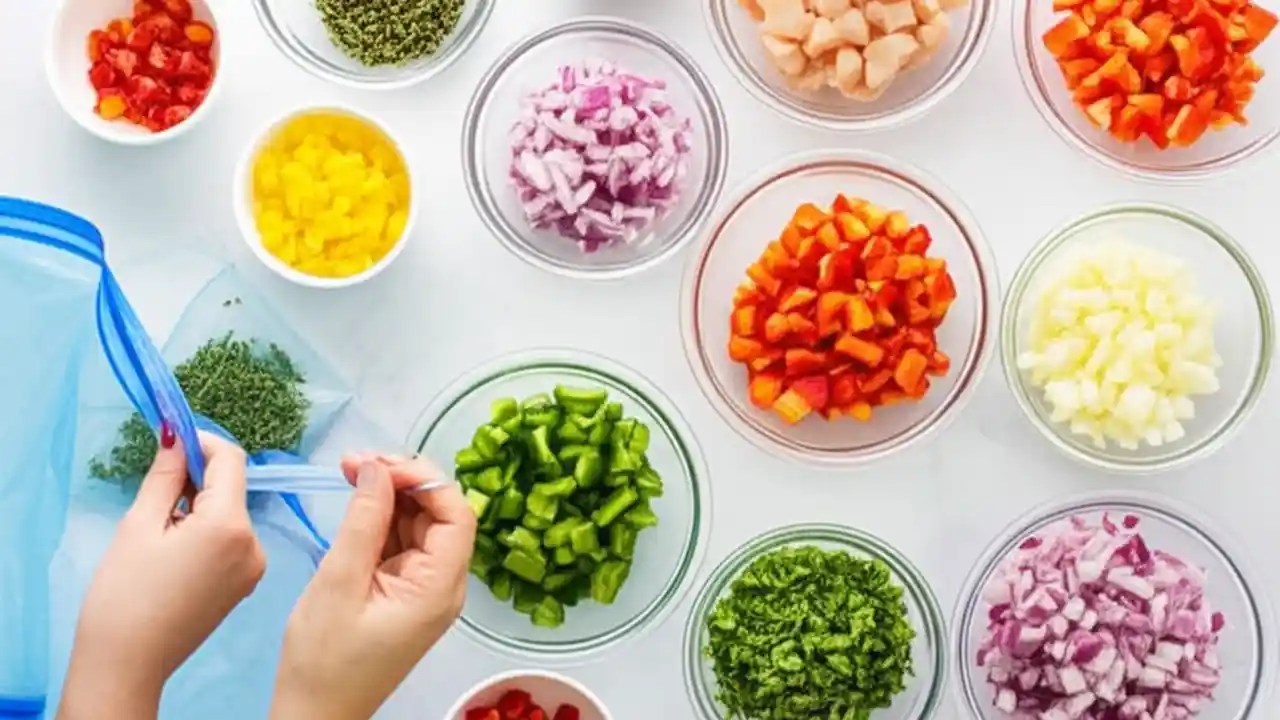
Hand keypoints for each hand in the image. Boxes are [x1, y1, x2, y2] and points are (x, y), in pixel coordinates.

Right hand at [59, 429, 265, 719]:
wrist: (129, 662)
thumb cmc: (125, 594)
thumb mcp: (139, 525)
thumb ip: (165, 476)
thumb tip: (177, 435)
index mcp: (231, 526)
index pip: (231, 460)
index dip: (203, 443)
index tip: (173, 439)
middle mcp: (255, 543)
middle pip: (233, 487)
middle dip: (199, 479)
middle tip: (158, 487)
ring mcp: (255, 566)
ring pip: (232, 513)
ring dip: (201, 506)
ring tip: (161, 529)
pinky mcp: (247, 583)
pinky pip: (233, 540)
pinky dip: (208, 531)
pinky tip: (176, 550)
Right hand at [270, 455, 474, 719]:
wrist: (313, 715)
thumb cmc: (323, 662)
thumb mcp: (338, 583)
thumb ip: (362, 522)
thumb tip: (376, 469)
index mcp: (439, 588)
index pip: (457, 515)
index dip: (425, 480)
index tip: (380, 465)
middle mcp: (442, 585)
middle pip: (440, 514)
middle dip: (402, 480)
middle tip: (354, 461)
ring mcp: (423, 588)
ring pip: (419, 523)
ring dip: (388, 494)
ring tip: (348, 470)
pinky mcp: (403, 590)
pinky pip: (402, 542)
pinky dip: (380, 518)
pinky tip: (355, 500)